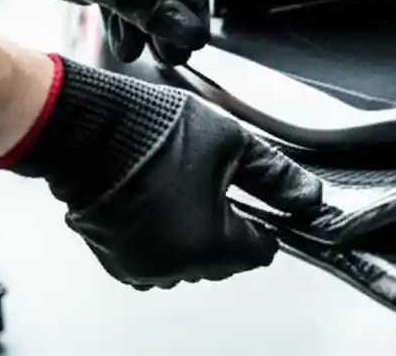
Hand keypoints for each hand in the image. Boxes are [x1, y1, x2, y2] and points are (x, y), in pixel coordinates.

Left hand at [0, 0, 209, 63]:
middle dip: (170, 22)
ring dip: (146, 27)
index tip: (195, 39)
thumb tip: (193, 36)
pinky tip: (124, 47)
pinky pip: (118, 0)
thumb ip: (154, 10)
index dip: (195, 6)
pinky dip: (122, 23)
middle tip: (173, 56)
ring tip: (149, 57)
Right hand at [0, 57, 323, 288]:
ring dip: (193, 234)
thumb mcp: (232, 143)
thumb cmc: (154, 131)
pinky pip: (155, 259)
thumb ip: (276, 176)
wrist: (87, 127)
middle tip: (214, 183)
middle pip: (225, 259)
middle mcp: (175, 268)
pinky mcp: (115, 261)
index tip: (253, 198)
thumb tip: (308, 197)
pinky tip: (156, 200)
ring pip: (189, 262)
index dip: (264, 221)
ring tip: (181, 187)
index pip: (261, 250)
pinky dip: (162, 238)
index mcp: (210, 244)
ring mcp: (141, 268)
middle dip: (227, 225)